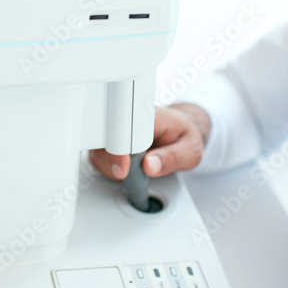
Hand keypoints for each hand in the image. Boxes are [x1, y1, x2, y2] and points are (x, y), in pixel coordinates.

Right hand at [89, 103, 210, 180]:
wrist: (180, 127)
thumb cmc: (184, 135)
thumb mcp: (190, 150)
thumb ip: (172, 158)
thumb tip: (150, 166)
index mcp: (146, 115)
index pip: (121, 128)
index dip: (118, 151)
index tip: (123, 170)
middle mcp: (126, 118)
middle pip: (103, 141)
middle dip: (113, 163)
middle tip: (134, 172)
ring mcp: (114, 129)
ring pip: (97, 151)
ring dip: (110, 168)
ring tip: (133, 170)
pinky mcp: (108, 140)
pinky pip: (97, 157)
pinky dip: (108, 168)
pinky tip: (125, 168)